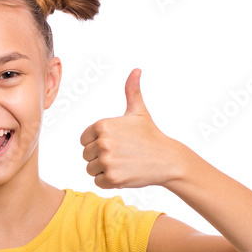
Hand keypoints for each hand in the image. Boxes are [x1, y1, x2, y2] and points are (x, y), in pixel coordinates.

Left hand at [79, 68, 185, 188]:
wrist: (167, 159)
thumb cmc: (150, 135)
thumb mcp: (139, 112)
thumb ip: (132, 91)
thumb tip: (136, 70)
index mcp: (103, 125)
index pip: (84, 140)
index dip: (97, 143)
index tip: (115, 143)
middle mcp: (103, 142)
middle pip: (87, 155)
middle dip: (100, 157)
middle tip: (121, 155)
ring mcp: (107, 160)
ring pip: (91, 169)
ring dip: (104, 170)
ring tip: (123, 163)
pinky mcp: (112, 177)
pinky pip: (98, 181)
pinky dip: (109, 181)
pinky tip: (124, 173)